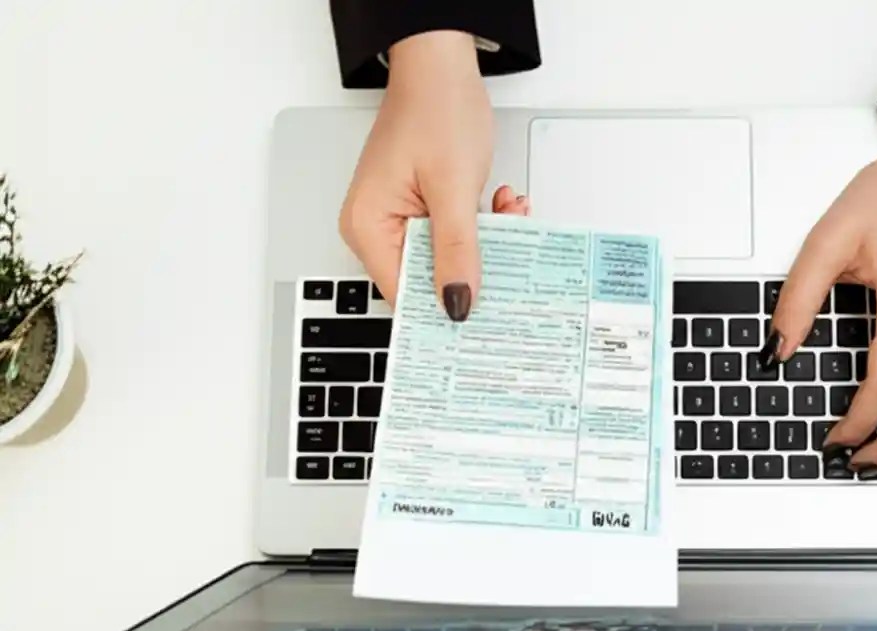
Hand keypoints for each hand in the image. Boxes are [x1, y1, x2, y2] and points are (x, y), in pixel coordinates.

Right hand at [338, 30, 528, 318]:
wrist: (442, 66)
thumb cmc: (436, 110)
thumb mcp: (452, 187)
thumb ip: (456, 250)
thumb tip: (457, 303)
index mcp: (368, 226)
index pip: (403, 293)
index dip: (442, 308)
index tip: (482, 316)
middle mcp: (376, 226)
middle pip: (426, 278)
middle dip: (471, 268)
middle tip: (508, 261)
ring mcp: (400, 217)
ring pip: (447, 257)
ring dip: (485, 243)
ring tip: (508, 217)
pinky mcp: (423, 207)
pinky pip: (454, 235)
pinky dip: (483, 225)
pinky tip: (500, 206)